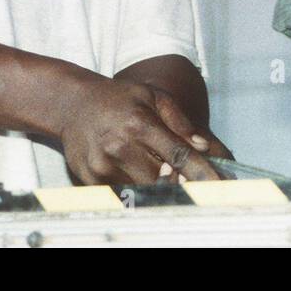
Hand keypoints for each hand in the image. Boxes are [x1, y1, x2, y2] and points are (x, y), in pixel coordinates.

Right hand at [57, 73, 218, 184]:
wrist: (72, 105)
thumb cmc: (118, 99)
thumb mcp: (152, 96)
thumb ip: (180, 121)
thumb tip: (204, 146)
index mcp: (140, 124)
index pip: (179, 155)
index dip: (201, 172)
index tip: (218, 184)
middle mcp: (120, 147)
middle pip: (163, 179)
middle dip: (179, 181)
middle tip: (186, 176)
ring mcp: (103, 166)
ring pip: (144, 191)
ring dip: (156, 185)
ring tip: (154, 167)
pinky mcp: (91, 180)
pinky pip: (122, 194)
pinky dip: (134, 188)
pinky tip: (132, 170)